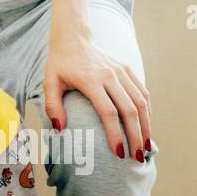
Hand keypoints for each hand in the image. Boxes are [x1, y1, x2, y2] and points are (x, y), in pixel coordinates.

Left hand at [43, 34, 151, 162]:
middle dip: (136, 136)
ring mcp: (121, 71)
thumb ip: (52, 106)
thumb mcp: (49, 83)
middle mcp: (110, 75)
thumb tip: (59, 131)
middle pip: (129, 110)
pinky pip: (142, 92)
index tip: (118, 153)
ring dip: (146, 126)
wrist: (73, 38)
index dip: (115, 134)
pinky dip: (147, 111)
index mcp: (91, 80)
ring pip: (141, 102)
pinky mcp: (128, 69)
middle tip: (137, 157)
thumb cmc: (60, 64)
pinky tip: (146, 127)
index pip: (108, 112)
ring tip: (146, 147)